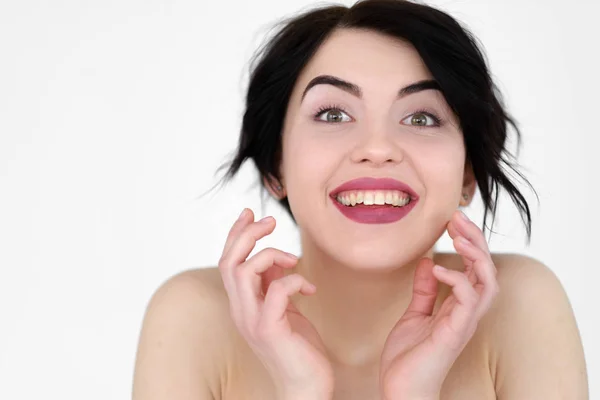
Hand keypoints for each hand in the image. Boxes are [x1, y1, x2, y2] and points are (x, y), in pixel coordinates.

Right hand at [218, 208, 333, 398]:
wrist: (306, 386)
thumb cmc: (298, 347)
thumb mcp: (284, 308)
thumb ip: (274, 284)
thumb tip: (278, 258)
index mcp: (242, 304)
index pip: (228, 262)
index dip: (236, 235)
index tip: (251, 214)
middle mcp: (240, 311)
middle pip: (229, 261)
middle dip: (247, 234)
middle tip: (270, 221)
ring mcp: (252, 321)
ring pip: (242, 272)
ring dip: (269, 254)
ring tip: (294, 258)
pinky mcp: (269, 330)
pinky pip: (275, 291)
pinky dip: (293, 280)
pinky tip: (309, 290)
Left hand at [379, 210, 498, 399]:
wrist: (400, 389)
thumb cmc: (409, 356)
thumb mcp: (414, 314)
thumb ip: (424, 290)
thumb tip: (427, 261)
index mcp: (459, 306)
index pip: (475, 267)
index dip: (469, 241)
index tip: (452, 221)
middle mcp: (467, 312)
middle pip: (487, 268)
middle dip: (476, 239)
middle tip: (457, 217)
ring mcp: (463, 322)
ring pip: (488, 281)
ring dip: (476, 254)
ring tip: (458, 236)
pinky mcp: (455, 332)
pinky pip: (468, 300)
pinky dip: (457, 279)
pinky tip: (438, 268)